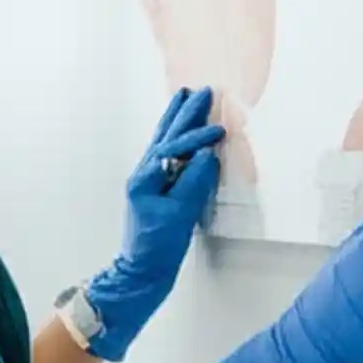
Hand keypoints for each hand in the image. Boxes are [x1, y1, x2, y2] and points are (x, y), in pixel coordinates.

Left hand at [86, 87, 225, 361]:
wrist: (142, 273)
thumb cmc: (158, 248)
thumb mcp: (178, 215)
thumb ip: (193, 182)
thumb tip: (207, 154)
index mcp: (145, 178)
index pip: (174, 148)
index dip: (197, 137)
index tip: (221, 129)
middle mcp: (142, 174)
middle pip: (165, 135)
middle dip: (184, 113)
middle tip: (202, 90)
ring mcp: (146, 181)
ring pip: (163, 141)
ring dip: (176, 119)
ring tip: (184, 96)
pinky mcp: (154, 190)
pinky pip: (166, 154)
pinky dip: (176, 138)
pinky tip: (181, 132)